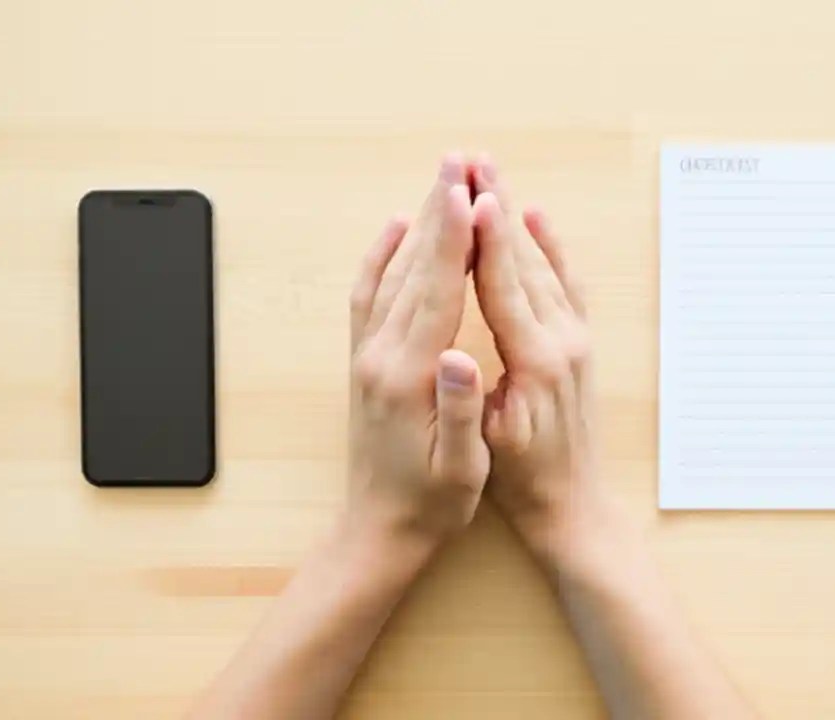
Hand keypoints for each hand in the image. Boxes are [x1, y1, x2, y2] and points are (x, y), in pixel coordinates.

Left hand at [347, 156, 489, 547]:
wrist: (380, 530)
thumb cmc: (431, 503)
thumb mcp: (461, 469)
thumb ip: (460, 411)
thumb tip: (462, 357)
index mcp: (408, 377)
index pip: (437, 292)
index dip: (456, 238)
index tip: (469, 191)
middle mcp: (380, 356)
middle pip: (413, 267)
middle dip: (439, 210)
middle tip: (459, 160)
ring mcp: (367, 354)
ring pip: (393, 271)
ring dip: (418, 222)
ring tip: (443, 179)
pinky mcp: (365, 359)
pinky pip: (368, 294)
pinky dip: (383, 255)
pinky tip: (398, 228)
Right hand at [469, 160, 599, 546]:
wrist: (574, 508)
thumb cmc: (523, 484)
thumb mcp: (490, 449)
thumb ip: (474, 400)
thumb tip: (455, 357)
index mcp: (536, 364)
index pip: (503, 288)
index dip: (483, 239)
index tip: (469, 194)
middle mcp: (563, 341)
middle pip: (524, 260)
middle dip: (496, 206)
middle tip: (472, 159)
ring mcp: (576, 339)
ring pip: (543, 263)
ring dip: (516, 215)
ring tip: (491, 172)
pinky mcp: (578, 344)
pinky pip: (566, 282)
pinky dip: (550, 245)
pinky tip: (536, 217)